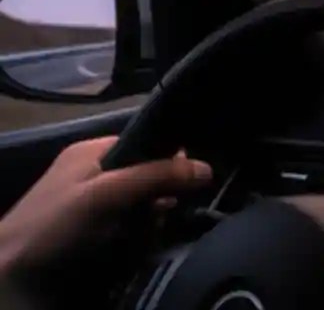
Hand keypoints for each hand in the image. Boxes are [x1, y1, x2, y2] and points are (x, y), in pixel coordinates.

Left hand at [0, 137, 211, 293]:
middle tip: (162, 212)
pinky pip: (130, 229)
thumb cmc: (53, 225)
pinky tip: (136, 245)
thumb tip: (207, 167)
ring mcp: (91, 208)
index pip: (145, 143)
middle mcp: (93, 175)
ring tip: (147, 232)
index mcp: (91, 152)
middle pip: (147, 176)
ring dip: (150, 220)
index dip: (169, 158)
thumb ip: (155, 175)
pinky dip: (138, 237)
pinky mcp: (93, 236)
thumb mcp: (106, 193)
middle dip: (160, 195)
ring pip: (142, 206)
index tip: (190, 178)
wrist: (10, 277)